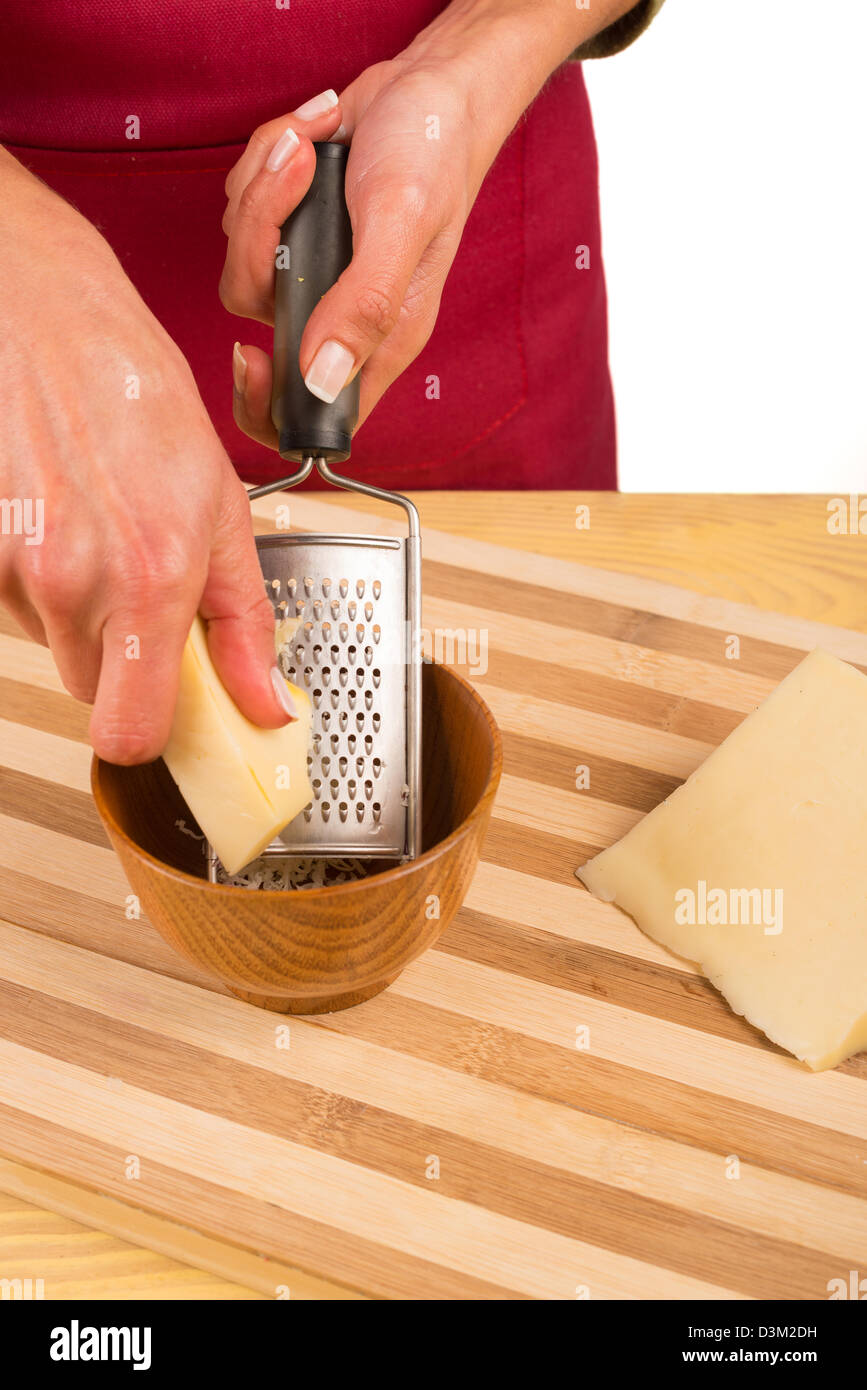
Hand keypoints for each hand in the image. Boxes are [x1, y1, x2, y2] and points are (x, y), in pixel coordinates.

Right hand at [0, 151, 295, 764]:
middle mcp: (73, 580)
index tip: (173, 711)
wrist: (34, 308)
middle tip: (141, 585)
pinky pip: (14, 597)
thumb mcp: (222, 501)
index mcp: (150, 577)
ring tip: (98, 522)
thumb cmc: (131, 383)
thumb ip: (243, 618)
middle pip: (93, 686)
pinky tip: (59, 510)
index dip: (151, 733)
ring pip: (53, 638)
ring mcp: (13, 563)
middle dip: (123, 654)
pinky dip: (38, 572)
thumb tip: (264, 700)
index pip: (131, 733)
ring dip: (80, 605)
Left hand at [220, 37, 515, 439]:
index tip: (248, 354)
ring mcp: (311, 269)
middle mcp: (340, 312)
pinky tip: (314, 135)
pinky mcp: (291, 228)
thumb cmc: (433, 153)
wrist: (429, 84)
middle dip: (258, 235)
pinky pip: (244, 206)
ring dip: (264, 184)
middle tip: (296, 171)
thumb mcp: (402, 225)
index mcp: (379, 337)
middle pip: (252, 310)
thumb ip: (365, 306)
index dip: (266, 404)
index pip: (313, 413)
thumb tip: (321, 382)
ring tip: (313, 143)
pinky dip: (267, 162)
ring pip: (241, 252)